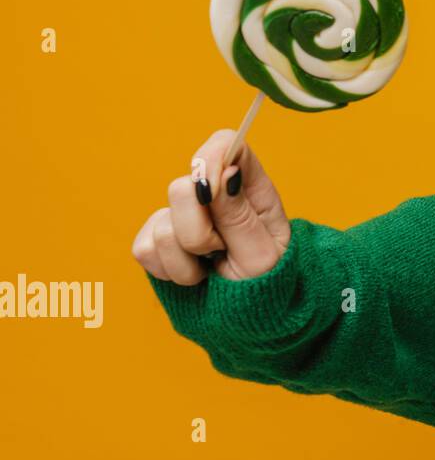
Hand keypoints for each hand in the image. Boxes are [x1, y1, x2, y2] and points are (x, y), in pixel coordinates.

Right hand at [132, 129, 291, 283]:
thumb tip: (225, 172)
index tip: (210, 191)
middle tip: (220, 252)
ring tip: (210, 268)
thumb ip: (239, 215)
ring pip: (161, 224)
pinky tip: (192, 275)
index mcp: (250, 189)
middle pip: (182, 186)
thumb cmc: (265, 281)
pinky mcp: (157, 238)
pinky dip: (169, 270)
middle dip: (198, 231)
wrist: (248, 314)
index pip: (226, 145)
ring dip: (186, 260)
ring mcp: (182, 215)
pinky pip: (145, 248)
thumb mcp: (262, 253)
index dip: (210, 158)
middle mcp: (213, 195)